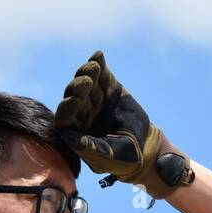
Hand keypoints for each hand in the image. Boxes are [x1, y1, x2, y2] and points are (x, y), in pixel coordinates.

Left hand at [54, 49, 190, 201]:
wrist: (146, 145)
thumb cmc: (123, 157)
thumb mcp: (109, 155)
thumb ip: (90, 148)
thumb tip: (70, 137)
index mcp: (75, 132)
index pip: (65, 119)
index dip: (68, 109)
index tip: (74, 100)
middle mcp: (81, 114)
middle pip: (73, 98)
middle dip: (77, 89)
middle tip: (87, 82)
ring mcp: (93, 99)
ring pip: (85, 83)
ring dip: (87, 73)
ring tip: (93, 67)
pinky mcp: (108, 87)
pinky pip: (100, 74)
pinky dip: (99, 64)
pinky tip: (98, 55)